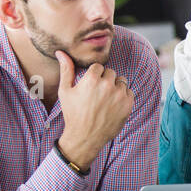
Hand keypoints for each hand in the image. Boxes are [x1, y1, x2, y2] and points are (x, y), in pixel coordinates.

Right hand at [55, 50, 132, 169]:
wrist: (85, 138)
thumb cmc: (73, 113)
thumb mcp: (65, 91)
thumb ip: (66, 69)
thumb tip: (60, 52)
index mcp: (91, 79)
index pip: (98, 67)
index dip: (93, 76)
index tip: (90, 87)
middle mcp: (107, 85)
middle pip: (111, 72)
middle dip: (105, 80)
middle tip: (97, 95)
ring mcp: (119, 95)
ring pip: (121, 81)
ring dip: (115, 87)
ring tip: (105, 100)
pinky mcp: (128, 104)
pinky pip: (129, 92)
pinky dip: (123, 97)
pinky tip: (112, 106)